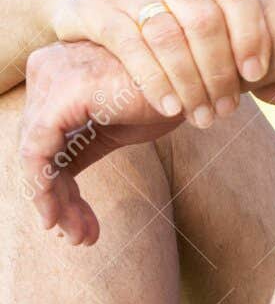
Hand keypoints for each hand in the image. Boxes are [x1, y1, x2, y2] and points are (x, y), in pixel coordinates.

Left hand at [19, 40, 274, 245]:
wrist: (212, 73)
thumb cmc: (173, 93)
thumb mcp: (117, 125)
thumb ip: (82, 146)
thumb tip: (54, 191)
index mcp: (59, 69)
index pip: (41, 138)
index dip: (54, 186)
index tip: (78, 224)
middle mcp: (48, 66)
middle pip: (34, 148)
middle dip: (56, 201)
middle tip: (80, 237)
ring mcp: (54, 75)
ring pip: (32, 156)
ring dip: (53, 203)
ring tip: (80, 236)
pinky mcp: (65, 92)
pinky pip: (38, 153)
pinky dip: (47, 191)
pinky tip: (66, 218)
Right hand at [49, 0, 274, 126]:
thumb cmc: (163, 13)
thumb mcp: (202, 20)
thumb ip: (242, 53)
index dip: (251, 35)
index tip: (255, 76)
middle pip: (204, 22)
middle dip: (219, 73)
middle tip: (226, 111)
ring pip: (168, 37)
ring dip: (189, 84)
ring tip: (201, 117)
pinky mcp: (99, 8)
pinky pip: (131, 47)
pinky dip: (154, 81)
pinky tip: (168, 108)